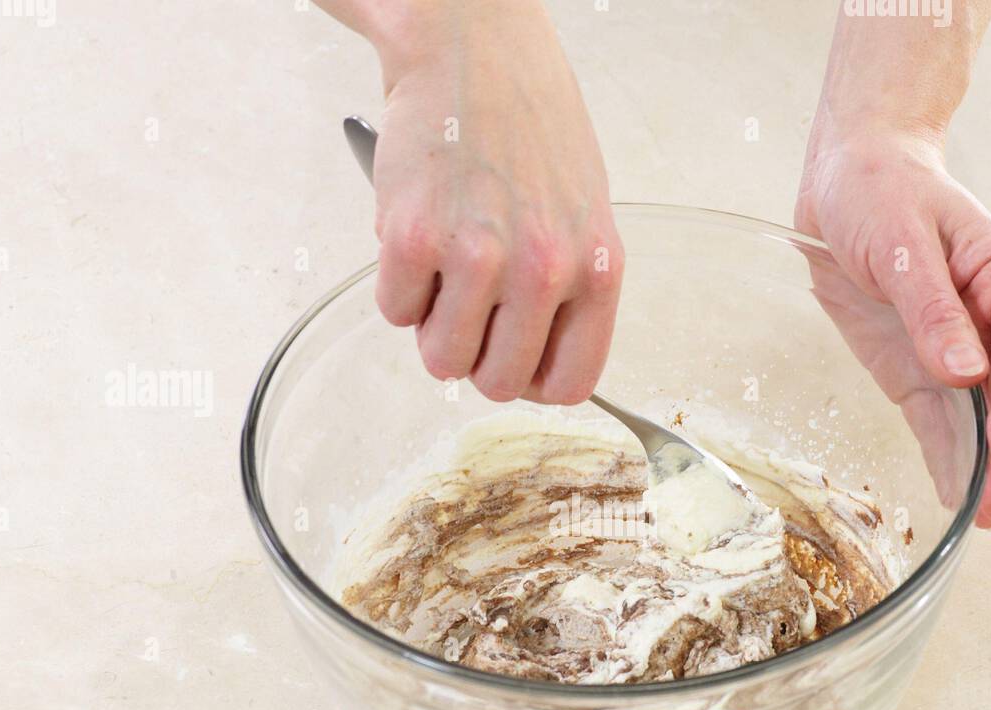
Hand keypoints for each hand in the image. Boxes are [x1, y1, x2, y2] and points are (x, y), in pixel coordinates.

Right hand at [366, 0, 622, 403]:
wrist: (473, 45)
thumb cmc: (531, 124)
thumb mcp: (583, 211)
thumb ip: (568, 290)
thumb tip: (533, 364)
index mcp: (595, 268)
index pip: (569, 383)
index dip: (533, 382)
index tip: (513, 362)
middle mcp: (544, 268)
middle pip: (499, 382)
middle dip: (475, 357)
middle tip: (466, 311)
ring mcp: (479, 254)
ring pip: (441, 359)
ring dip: (432, 326)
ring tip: (443, 272)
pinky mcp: (414, 237)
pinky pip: (394, 312)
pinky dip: (397, 286)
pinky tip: (417, 237)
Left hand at [795, 131, 990, 526]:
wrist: (850, 179)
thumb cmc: (882, 192)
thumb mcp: (901, 242)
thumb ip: (933, 307)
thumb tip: (966, 371)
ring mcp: (961, 352)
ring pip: (987, 420)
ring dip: (988, 468)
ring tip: (986, 517)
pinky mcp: (922, 372)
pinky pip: (941, 422)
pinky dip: (950, 458)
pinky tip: (954, 495)